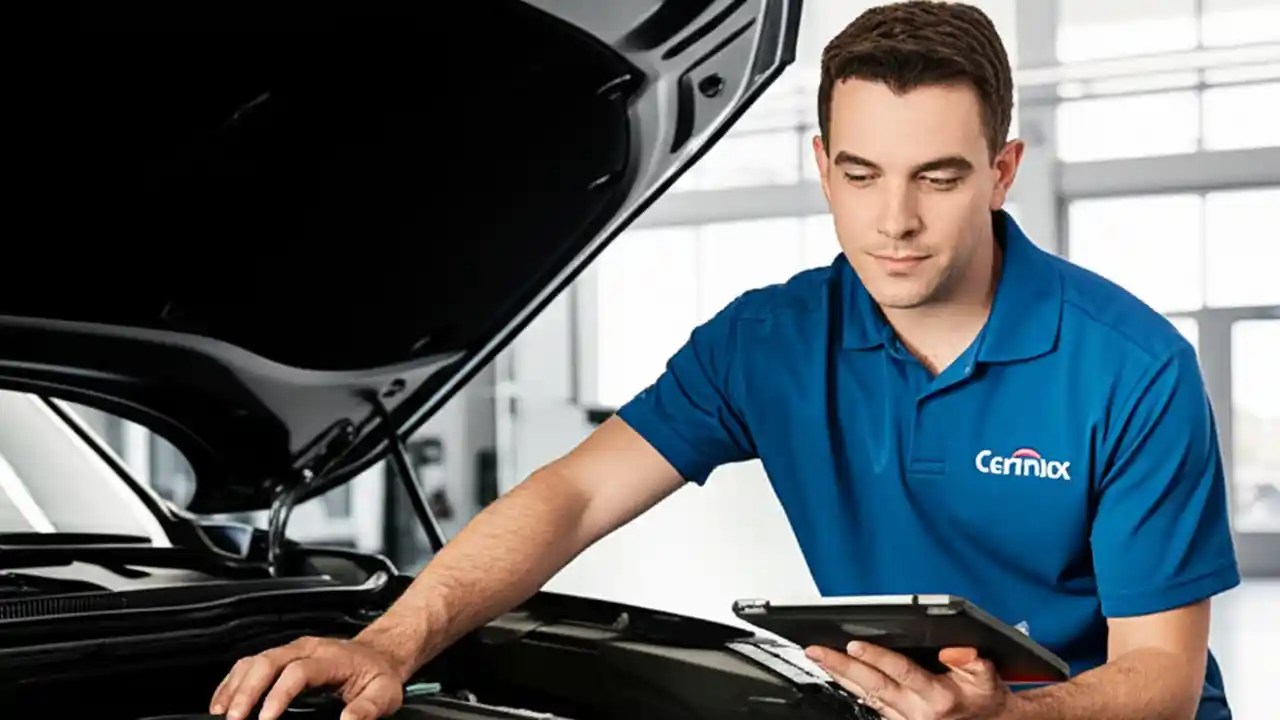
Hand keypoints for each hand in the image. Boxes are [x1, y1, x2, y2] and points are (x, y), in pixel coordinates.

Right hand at [209, 635, 407, 719]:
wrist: (379, 654)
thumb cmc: (378, 675)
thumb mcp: (383, 694)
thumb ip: (367, 709)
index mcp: (331, 657)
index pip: (298, 671)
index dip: (278, 694)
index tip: (265, 719)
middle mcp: (307, 649)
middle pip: (268, 661)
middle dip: (247, 690)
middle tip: (234, 718)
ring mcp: (292, 650)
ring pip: (255, 660)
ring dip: (235, 686)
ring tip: (222, 713)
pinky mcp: (282, 656)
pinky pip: (251, 663)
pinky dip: (232, 681)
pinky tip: (221, 702)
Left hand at [805, 642, 1014, 719]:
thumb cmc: (984, 698)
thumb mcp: (987, 676)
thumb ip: (971, 661)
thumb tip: (952, 650)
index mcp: (938, 697)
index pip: (901, 673)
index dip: (877, 658)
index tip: (854, 645)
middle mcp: (917, 712)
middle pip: (873, 686)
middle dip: (842, 667)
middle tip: (817, 651)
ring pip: (866, 697)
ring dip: (840, 677)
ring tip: (819, 659)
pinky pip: (870, 705)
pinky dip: (851, 690)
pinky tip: (836, 676)